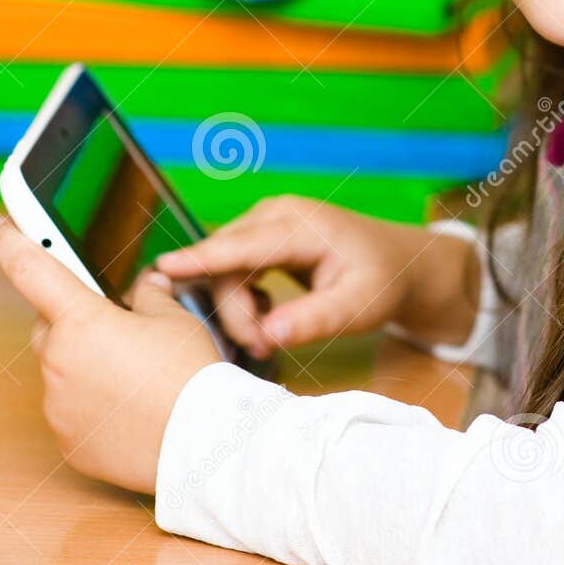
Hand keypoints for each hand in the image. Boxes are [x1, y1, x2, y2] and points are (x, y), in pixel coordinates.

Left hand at [0, 220, 220, 493]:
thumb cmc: (190, 377)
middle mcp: (58, 362)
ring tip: (132, 376)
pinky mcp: (68, 442)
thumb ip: (150, 295)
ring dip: (84, 366)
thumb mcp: (175, 320)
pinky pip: (70, 412)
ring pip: (60, 372)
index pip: (29, 268)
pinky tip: (128, 408)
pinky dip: (90, 405)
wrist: (204, 447)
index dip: (13, 241)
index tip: (4, 228)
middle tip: (112, 326)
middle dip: (73, 321)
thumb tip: (146, 285)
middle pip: (49, 327)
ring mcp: (58, 407)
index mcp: (81, 320)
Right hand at [154, 195, 478, 359]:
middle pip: (227, 260)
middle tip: (261, 349)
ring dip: (235, 307)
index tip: (164, 268)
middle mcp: (276, 215)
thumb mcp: (358, 307)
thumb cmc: (382, 281)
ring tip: (265, 338)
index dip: (202, 258)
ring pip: (225, 266)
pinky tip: (266, 314)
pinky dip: (240, 297)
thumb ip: (314, 320)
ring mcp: (267, 222)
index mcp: (301, 225)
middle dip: (233, 310)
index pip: (242, 244)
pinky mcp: (262, 237)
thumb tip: (268, 337)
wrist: (399, 263)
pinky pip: (233, 267)